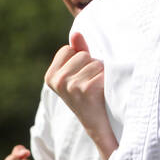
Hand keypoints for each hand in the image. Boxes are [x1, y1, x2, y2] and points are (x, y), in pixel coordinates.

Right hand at [45, 33, 116, 158]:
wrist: (101, 126)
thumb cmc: (91, 97)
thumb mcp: (79, 74)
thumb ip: (78, 52)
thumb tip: (77, 33)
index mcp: (51, 76)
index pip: (69, 49)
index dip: (81, 60)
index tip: (82, 78)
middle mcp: (58, 81)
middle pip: (83, 55)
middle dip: (92, 67)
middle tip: (93, 86)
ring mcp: (70, 85)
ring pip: (95, 62)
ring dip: (102, 73)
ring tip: (99, 90)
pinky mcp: (86, 89)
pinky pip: (103, 70)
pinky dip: (108, 79)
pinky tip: (105, 93)